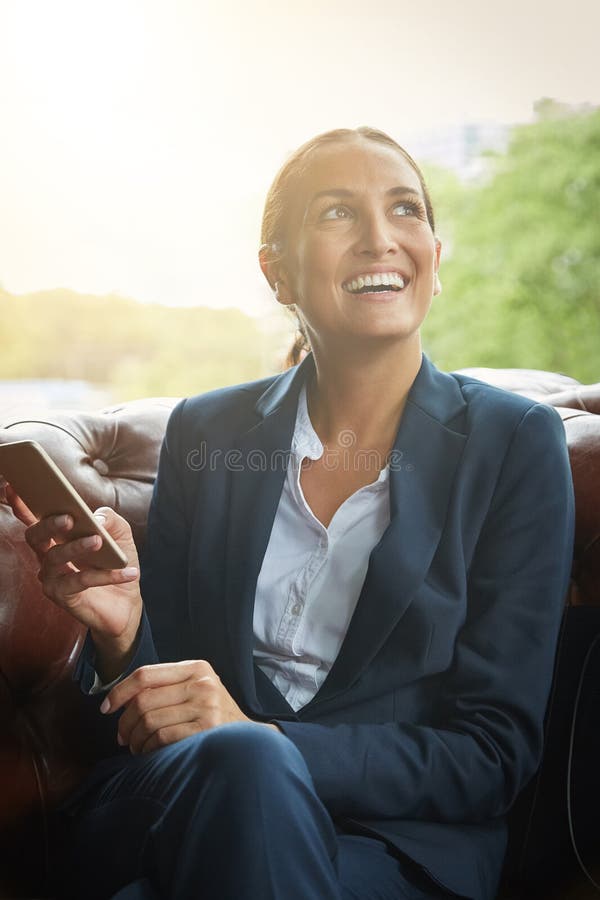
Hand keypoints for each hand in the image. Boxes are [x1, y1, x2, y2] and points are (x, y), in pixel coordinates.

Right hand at [6, 485, 141, 675]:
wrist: (126, 603)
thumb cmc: (116, 562)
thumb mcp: (121, 535)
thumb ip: (110, 519)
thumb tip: (97, 518)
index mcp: (56, 537)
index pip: (33, 518)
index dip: (21, 504)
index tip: (13, 486)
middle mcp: (47, 556)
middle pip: (35, 536)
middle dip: (49, 524)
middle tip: (69, 517)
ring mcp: (52, 578)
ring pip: (55, 558)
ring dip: (77, 547)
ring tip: (98, 541)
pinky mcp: (63, 597)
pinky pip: (80, 582)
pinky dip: (105, 575)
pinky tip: (128, 572)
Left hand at [101, 659, 275, 753]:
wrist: (249, 740)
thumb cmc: (213, 716)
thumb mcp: (197, 690)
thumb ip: (166, 687)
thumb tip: (120, 700)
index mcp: (196, 668)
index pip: (146, 675)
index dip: (120, 691)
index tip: (106, 708)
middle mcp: (202, 683)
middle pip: (143, 700)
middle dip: (125, 722)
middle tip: (122, 737)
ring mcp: (206, 705)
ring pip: (149, 721)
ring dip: (135, 739)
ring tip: (137, 747)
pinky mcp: (206, 729)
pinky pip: (161, 738)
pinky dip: (148, 749)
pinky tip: (149, 753)